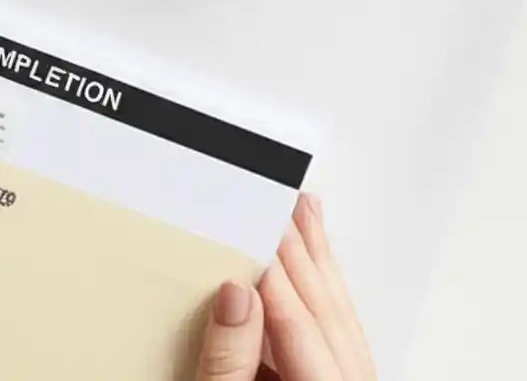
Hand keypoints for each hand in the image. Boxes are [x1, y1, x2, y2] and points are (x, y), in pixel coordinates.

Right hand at [196, 194, 375, 380]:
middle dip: (301, 252)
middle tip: (278, 203)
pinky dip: (322, 289)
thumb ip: (227, 360)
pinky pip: (337, 329)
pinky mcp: (329, 379)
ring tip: (306, 213)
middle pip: (326, 312)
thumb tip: (234, 296)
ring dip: (317, 261)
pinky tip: (313, 261)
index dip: (274, 274)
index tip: (249, 229)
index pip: (298, 324)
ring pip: (338, 316)